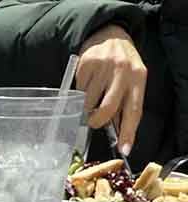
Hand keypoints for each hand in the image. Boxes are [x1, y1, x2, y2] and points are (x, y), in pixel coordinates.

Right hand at [76, 24, 146, 155]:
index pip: (134, 110)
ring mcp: (105, 66)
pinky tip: (87, 83)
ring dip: (86, 106)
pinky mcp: (88, 63)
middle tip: (93, 121)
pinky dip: (80, 92)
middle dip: (98, 121)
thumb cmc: (120, 66)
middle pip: (108, 108)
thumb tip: (117, 136)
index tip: (124, 150)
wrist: (109, 35)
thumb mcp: (130, 81)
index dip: (128, 132)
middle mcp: (123, 70)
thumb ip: (124, 104)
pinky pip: (79, 90)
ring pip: (89, 102)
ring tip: (91, 96)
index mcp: (138, 78)